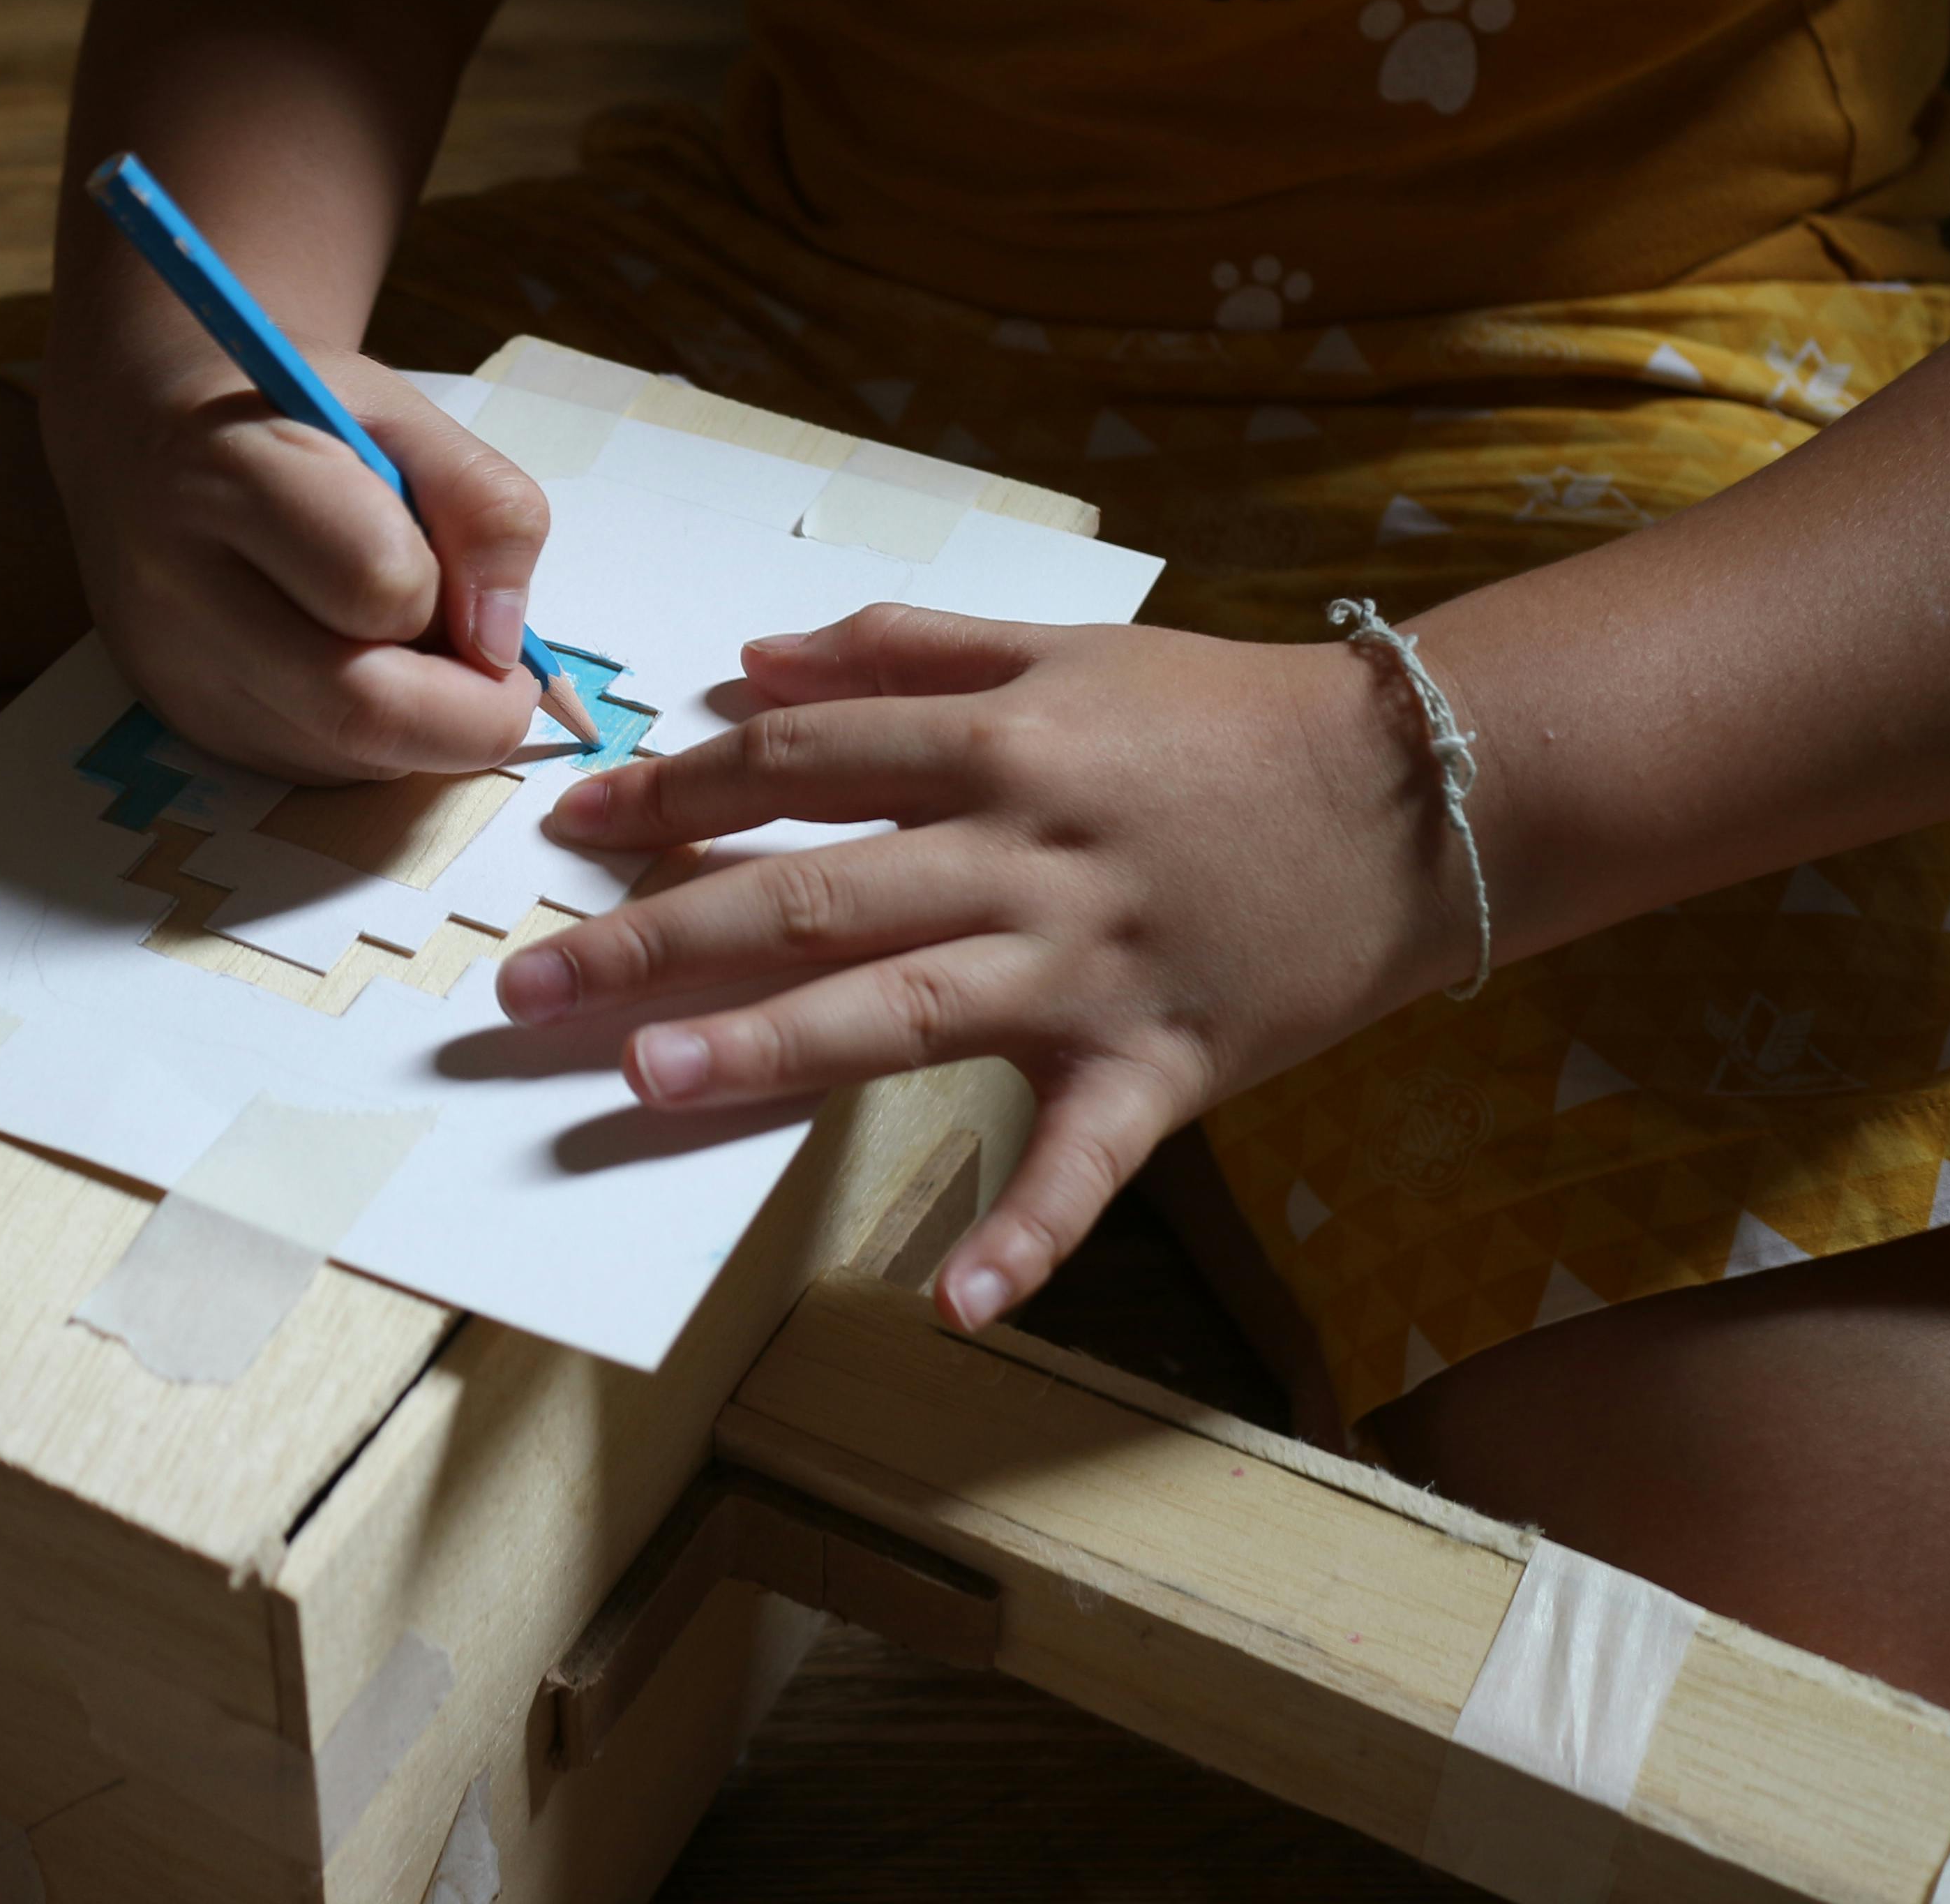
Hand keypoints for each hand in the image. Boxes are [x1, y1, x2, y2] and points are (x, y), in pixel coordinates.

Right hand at [40, 344, 549, 782]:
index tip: (476, 585)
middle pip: (361, 710)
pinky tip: (353, 662)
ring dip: (422, 724)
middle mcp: (183, 590)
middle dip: (469, 714)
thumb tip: (501, 642)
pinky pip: (324, 768)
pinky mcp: (187, 727)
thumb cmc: (287, 418)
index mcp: (230, 476)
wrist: (145, 439)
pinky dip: (374, 736)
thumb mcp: (400, 415)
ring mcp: (178, 674)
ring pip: (352, 755)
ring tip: (404, 641)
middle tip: (500, 676)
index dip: (457, 596)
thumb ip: (481, 504)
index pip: (379, 582)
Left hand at [491, 605, 1474, 1329]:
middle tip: (528, 991)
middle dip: (657, 937)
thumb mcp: (1064, 644)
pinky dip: (1028, 1233)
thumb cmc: (1222, 715)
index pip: (790, 764)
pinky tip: (953, 1304)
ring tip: (649, 1083)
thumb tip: (744, 667)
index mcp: (994, 742)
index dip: (667, 792)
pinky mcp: (1165, 1061)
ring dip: (774, 1050)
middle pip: (810, 891)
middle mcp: (1024, 850)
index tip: (566, 829)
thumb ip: (900, 651)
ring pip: (907, 1009)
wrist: (1421, 786)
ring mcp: (1091, 963)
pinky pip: (1087, 1161)